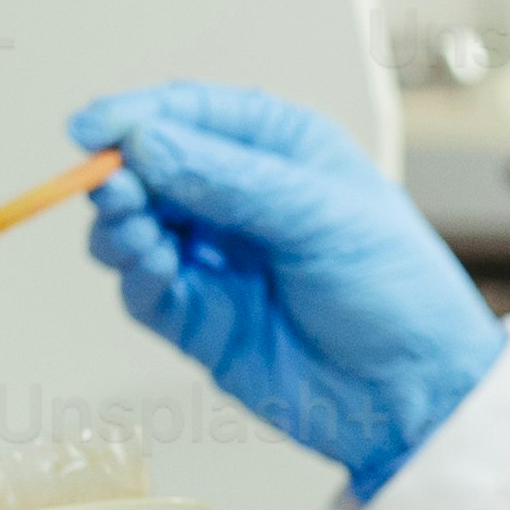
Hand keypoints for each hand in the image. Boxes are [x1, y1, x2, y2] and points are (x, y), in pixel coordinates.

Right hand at [70, 80, 502, 498]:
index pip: (189, 114)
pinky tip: (152, 267)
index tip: (92, 129)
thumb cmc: (398, 290)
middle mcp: (236, 198)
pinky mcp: (198, 318)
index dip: (135, 117)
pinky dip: (136, 274)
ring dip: (121, 225)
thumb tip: (147, 146)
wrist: (416, 396)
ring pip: (133, 228)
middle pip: (148, 169)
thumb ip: (230, 181)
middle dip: (121, 175)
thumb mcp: (322, 216)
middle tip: (114, 189)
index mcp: (277, 149)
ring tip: (134, 228)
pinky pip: (143, 289)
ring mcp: (214, 260)